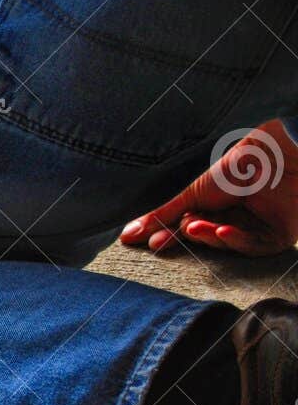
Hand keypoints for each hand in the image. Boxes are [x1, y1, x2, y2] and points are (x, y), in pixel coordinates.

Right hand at [121, 121, 297, 255]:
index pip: (188, 226)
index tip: (148, 243)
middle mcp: (237, 217)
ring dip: (208, 238)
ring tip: (196, 227)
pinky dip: (235, 241)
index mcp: (217, 204)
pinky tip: (222, 231)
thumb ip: (161, 216)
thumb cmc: (235, 167)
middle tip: (169, 238)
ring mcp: (257, 227)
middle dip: (188, 237)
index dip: (168, 235)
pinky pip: (252, 247)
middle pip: (206, 239)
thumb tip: (127, 233)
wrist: (274, 156)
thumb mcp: (192, 194)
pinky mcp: (277, 236)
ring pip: (226, 246)